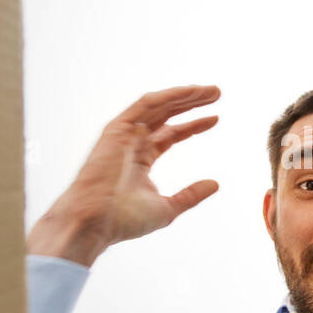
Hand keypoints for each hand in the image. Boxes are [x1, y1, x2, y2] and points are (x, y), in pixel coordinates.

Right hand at [27, 85, 220, 266]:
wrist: (95, 222)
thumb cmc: (123, 220)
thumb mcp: (167, 208)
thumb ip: (191, 195)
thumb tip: (215, 184)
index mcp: (141, 159)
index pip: (171, 134)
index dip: (193, 125)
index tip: (215, 118)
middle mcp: (132, 142)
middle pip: (166, 115)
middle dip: (192, 103)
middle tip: (217, 94)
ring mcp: (124, 134)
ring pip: (158, 106)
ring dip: (184, 95)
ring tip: (211, 90)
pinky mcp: (118, 128)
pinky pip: (146, 104)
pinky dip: (169, 96)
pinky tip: (190, 92)